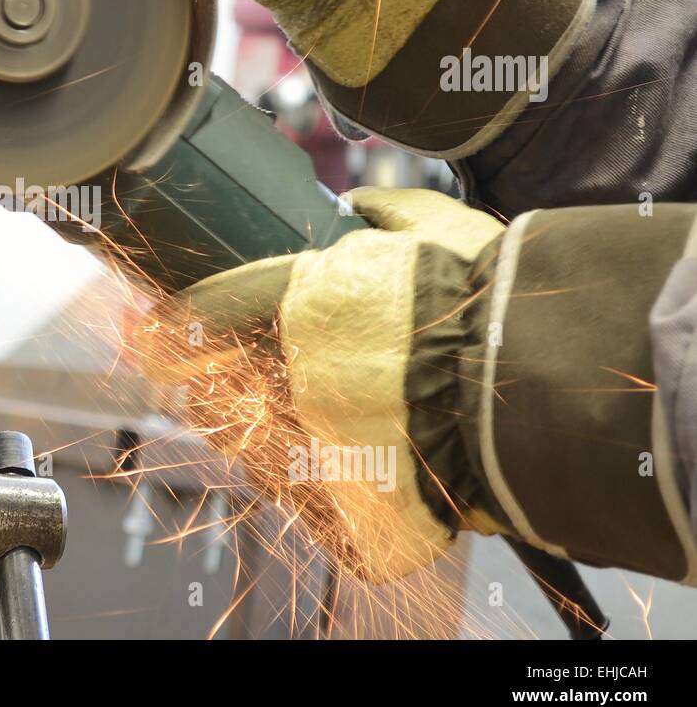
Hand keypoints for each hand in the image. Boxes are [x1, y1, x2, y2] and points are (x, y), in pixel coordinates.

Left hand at [130, 188, 503, 580]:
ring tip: (265, 428)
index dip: (176, 318)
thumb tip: (360, 199)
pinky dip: (305, 492)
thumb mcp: (447, 226)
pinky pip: (304, 505)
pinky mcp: (349, 506)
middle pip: (216, 387)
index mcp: (309, 299)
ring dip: (245, 437)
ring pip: (249, 449)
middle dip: (196, 383)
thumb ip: (390, 209)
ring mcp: (319, 442)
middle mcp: (298, 371)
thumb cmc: (499, 302)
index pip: (213, 308)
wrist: (553, 389)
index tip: (152, 327)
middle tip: (188, 379)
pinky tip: (314, 479)